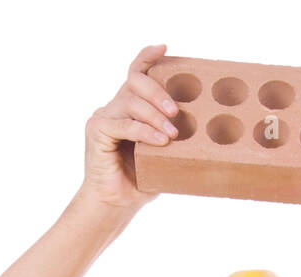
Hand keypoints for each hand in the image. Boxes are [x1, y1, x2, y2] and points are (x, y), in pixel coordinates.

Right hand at [81, 44, 179, 211]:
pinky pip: (124, 125)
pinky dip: (143, 132)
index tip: (164, 48)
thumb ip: (172, 136)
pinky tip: (159, 142)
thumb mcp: (163, 155)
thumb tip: (204, 129)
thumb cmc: (141, 181)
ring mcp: (103, 117)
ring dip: (154, 117)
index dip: (148, 58)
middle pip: (135, 83)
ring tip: (172, 134)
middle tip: (176, 111)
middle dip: (158, 92)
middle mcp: (114, 107)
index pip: (136, 74)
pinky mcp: (97, 131)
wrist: (116, 204)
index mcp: (129, 108)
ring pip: (131, 103)